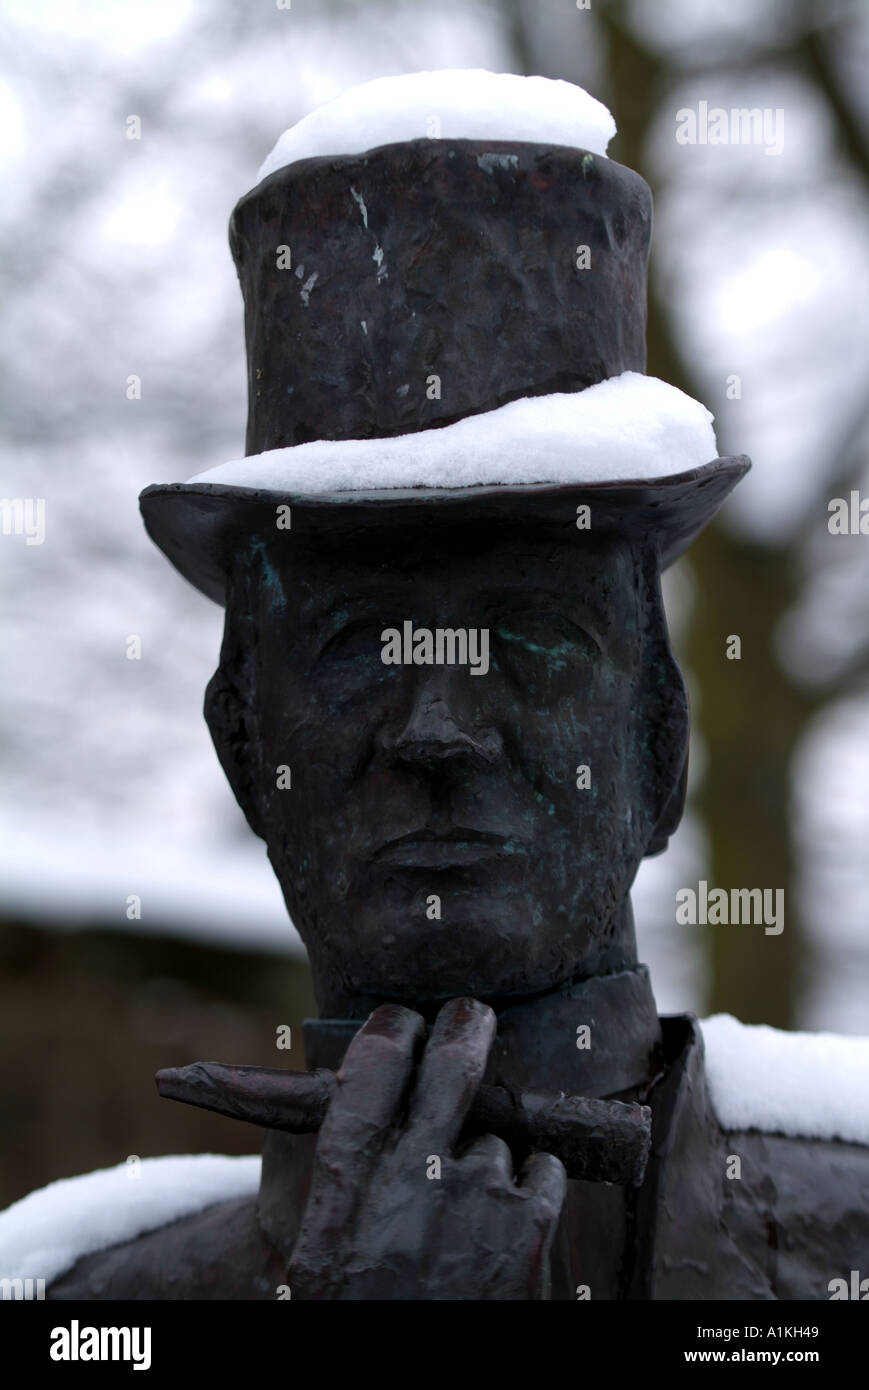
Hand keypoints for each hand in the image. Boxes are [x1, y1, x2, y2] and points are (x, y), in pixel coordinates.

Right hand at [287, 997, 566, 1299]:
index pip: (368, 1071)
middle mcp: (410, 1172)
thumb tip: (366, 1130)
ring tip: (470, 1229)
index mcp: (347, 1185)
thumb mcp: (323, 1262)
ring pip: (496, 1141)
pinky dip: (531, 1193)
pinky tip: (510, 1237)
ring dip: (490, 1168)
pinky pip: (541, 1171)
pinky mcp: (530, 1222)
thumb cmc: (367, 1322)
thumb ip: (347, 1190)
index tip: (399, 1020)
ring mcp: (477, 1191)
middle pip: (447, 1065)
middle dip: (462, 1029)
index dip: (388, 1033)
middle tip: (469, 1015)